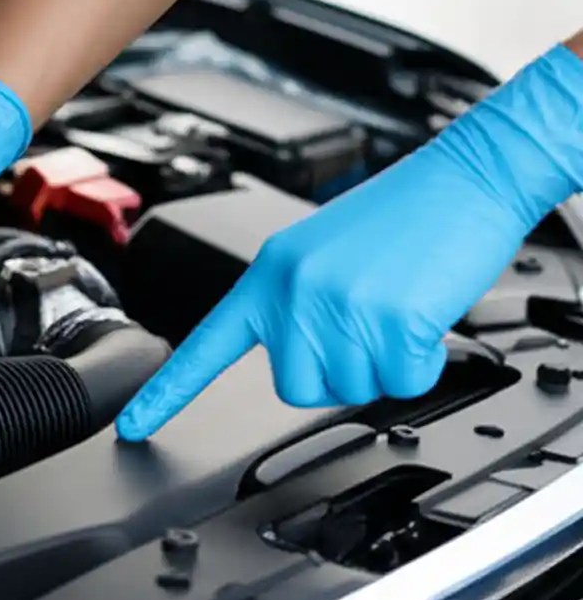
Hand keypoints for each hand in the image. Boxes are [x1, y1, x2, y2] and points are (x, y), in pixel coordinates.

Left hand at [117, 43, 582, 438]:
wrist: (469, 174)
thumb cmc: (404, 215)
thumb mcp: (321, 254)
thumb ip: (294, 304)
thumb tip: (299, 358)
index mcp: (268, 274)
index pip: (205, 345)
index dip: (166, 393)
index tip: (132, 425)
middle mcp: (293, 292)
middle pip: (296, 387)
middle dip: (337, 370)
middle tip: (367, 322)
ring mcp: (339, 307)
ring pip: (350, 390)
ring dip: (382, 364)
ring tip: (397, 310)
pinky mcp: (390, 320)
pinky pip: (402, 382)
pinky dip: (422, 364)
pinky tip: (423, 320)